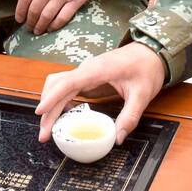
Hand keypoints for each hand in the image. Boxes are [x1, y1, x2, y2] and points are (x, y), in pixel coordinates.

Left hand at [16, 0, 102, 35]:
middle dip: (30, 21)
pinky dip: (55, 25)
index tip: (19, 19)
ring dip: (40, 26)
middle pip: (34, 10)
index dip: (20, 11)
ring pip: (46, 16)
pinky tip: (51, 28)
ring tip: (38, 31)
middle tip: (29, 27)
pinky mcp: (76, 0)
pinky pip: (63, 17)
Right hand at [35, 41, 166, 143]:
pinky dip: (59, 99)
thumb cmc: (146, 68)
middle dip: (47, 109)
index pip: (67, 83)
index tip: (40, 112)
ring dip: (51, 104)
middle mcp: (87, 69)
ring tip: (49, 127)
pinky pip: (67, 86)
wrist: (151, 52)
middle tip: (44, 134)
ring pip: (58, 84)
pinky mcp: (88, 76)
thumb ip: (130, 117)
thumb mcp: (142, 95)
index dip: (51, 97)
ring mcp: (86, 71)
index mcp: (97, 71)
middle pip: (57, 86)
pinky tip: (63, 114)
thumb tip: (118, 138)